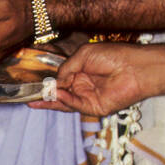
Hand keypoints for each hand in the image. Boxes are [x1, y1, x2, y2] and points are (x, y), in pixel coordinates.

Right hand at [34, 41, 150, 115]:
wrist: (135, 67)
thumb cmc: (112, 56)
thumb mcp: (82, 56)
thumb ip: (66, 69)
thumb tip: (55, 82)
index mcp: (80, 72)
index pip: (60, 80)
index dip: (48, 84)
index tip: (33, 86)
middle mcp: (83, 85)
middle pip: (60, 94)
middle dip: (45, 96)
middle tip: (29, 98)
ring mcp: (89, 97)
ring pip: (66, 102)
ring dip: (51, 102)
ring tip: (36, 100)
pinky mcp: (95, 108)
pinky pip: (77, 106)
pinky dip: (66, 101)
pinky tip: (58, 95)